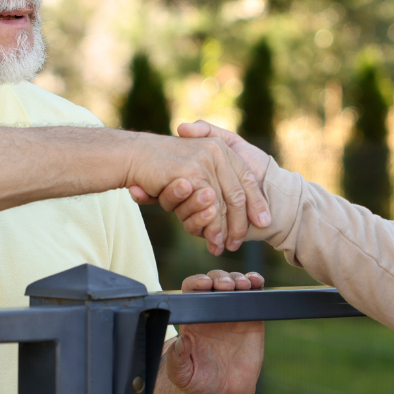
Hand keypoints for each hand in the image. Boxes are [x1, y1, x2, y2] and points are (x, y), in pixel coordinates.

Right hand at [122, 133, 270, 255]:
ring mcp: (204, 162)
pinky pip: (207, 206)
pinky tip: (210, 239)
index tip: (262, 222)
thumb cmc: (156, 160)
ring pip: (223, 204)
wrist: (131, 154)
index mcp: (221, 148)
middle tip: (236, 242)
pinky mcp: (192, 173)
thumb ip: (207, 175)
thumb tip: (224, 202)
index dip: (256, 202)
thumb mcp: (189, 162)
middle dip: (240, 223)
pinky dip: (209, 226)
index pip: (246, 179)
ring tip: (222, 246)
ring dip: (223, 229)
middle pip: (238, 195)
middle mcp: (217, 152)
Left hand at [163, 270, 265, 393]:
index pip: (192, 291)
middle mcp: (212, 312)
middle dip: (220, 277)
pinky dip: (256, 284)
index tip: (204, 284)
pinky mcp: (252, 319)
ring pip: (235, 284)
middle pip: (214, 282)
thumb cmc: (199, 383)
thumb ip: (177, 360)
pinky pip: (254, 296)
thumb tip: (179, 342)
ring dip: (238, 278)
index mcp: (193, 319)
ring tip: (243, 285)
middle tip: (226, 285)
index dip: (197, 282)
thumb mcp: (182, 375)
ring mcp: (233, 313)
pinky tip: (256, 282)